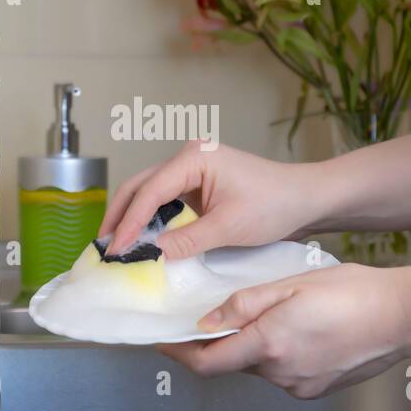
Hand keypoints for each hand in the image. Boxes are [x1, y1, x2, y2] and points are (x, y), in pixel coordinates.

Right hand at [99, 141, 320, 258]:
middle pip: (140, 186)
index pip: (150, 192)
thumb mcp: (230, 227)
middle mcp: (188, 157)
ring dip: (133, 218)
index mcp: (194, 157)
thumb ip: (188, 240)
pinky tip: (143, 240)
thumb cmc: (275, 204)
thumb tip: (154, 253)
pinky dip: (152, 220)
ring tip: (118, 246)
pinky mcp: (197, 185)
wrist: (305, 199)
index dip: (129, 223)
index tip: (115, 250)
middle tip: (105, 248)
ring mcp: (192, 170)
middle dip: (121, 216)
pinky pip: (166, 201)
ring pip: (149, 193)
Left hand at [159, 263, 410, 398]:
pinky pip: (284, 372)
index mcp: (269, 344)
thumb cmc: (354, 293)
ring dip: (253, 346)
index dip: (179, 353)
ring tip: (272, 314)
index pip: (207, 361)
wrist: (404, 316)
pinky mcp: (317, 388)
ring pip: (259, 366)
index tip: (163, 341)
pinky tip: (297, 330)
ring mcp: (301, 384)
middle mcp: (281, 372)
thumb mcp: (291, 283)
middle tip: (216, 314)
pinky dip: (277, 354)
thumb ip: (244, 304)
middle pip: (233, 362)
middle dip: (220, 342)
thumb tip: (206, 320)